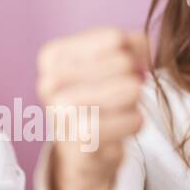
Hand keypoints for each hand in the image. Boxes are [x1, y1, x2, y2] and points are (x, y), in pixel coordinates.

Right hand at [36, 26, 148, 189]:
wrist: (80, 150)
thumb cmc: (97, 97)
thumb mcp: (111, 60)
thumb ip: (132, 44)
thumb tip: (140, 50)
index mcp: (52, 56)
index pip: (115, 39)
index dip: (130, 53)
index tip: (117, 71)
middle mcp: (49, 82)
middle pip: (124, 62)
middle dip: (132, 78)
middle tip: (118, 94)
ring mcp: (61, 113)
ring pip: (131, 89)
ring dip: (134, 101)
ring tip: (117, 110)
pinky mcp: (81, 141)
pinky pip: (133, 120)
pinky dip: (134, 123)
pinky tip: (118, 128)